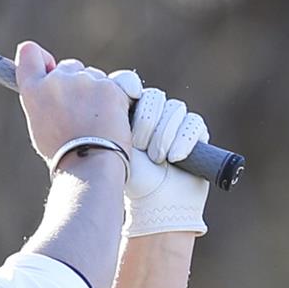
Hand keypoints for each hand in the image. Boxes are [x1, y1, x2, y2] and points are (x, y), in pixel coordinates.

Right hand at [13, 41, 131, 169]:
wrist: (90, 163)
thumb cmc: (64, 152)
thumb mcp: (40, 126)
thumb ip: (43, 100)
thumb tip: (52, 88)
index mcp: (34, 90)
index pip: (28, 54)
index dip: (40, 58)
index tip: (48, 65)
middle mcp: (56, 79)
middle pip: (69, 67)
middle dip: (76, 83)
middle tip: (80, 112)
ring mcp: (84, 80)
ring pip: (93, 76)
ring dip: (96, 92)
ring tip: (95, 122)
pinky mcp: (109, 85)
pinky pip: (113, 86)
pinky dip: (114, 100)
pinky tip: (110, 121)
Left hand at [109, 69, 210, 236]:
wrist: (154, 204)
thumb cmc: (128, 179)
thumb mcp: (111, 148)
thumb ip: (103, 122)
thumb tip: (93, 94)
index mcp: (128, 111)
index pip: (129, 83)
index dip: (128, 86)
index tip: (127, 97)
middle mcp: (153, 113)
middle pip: (154, 97)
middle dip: (148, 120)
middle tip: (139, 144)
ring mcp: (175, 122)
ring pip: (175, 108)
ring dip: (165, 134)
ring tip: (157, 158)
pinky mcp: (195, 132)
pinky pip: (193, 123)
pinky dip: (183, 139)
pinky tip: (174, 157)